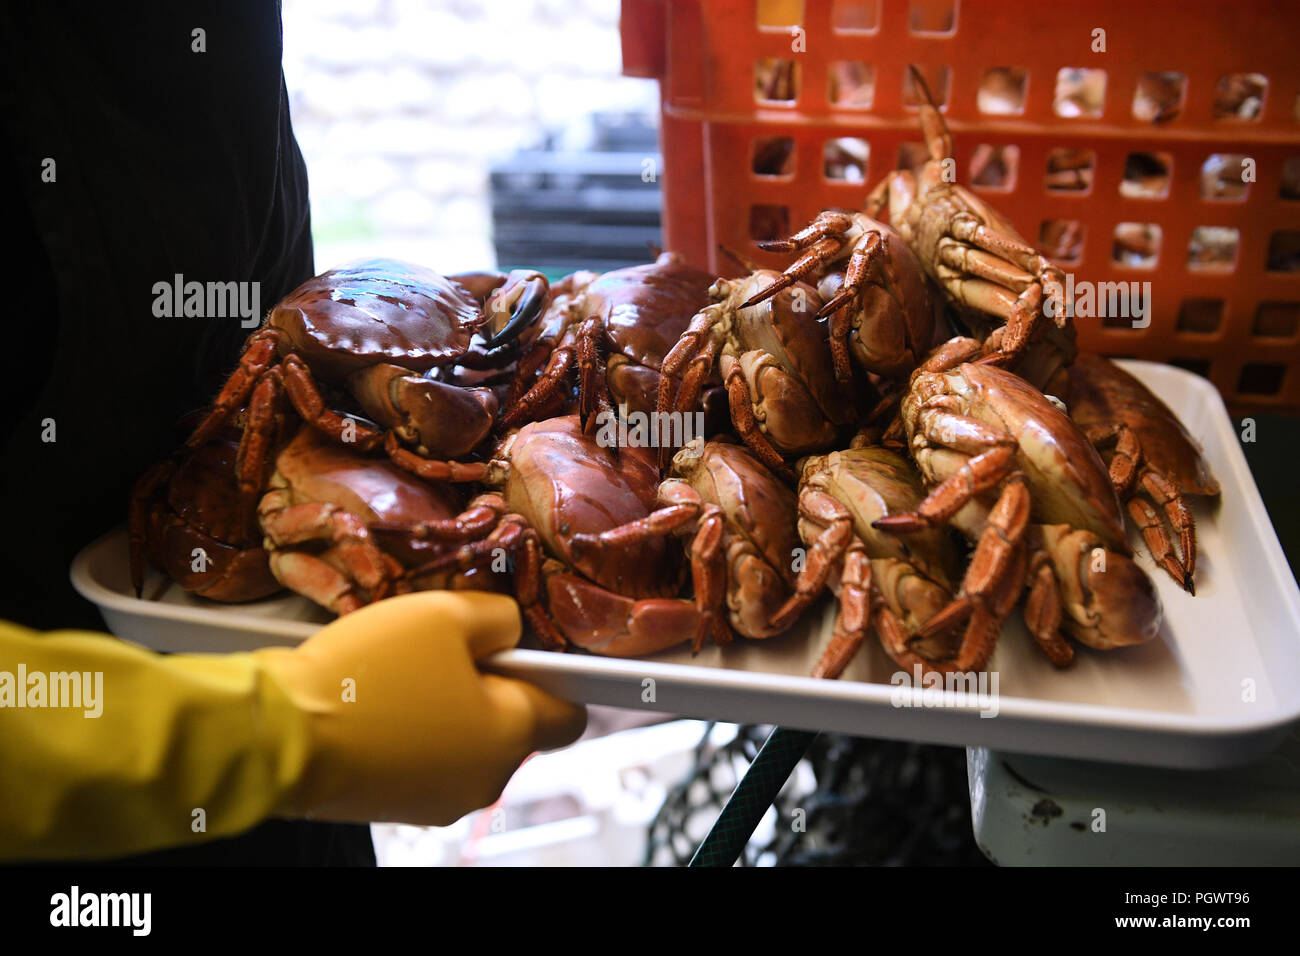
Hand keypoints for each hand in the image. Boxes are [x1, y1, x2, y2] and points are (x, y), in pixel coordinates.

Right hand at [255, 591, 585, 825]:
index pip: (569, 713)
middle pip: (512, 724)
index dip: (556, 675)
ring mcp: (440, 800)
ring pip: (465, 741)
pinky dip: (412, 730)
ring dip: (447, 706)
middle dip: (488, 684)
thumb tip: (509, 630)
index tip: (530, 650)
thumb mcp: (444, 615)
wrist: (278, 735)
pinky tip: (378, 700)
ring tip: (403, 672)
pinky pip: (424, 758)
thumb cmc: (365, 675)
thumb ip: (497, 618)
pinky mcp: (397, 805)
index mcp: (511, 735)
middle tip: (446, 648)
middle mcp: (485, 779)